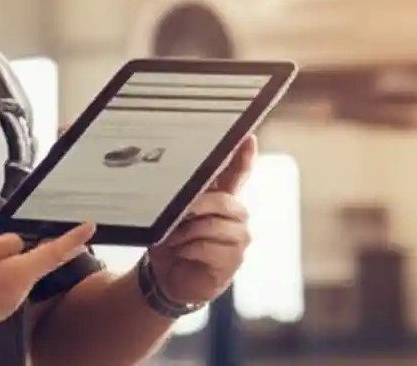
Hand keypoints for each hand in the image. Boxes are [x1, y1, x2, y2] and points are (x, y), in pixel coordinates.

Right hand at [0, 222, 95, 345]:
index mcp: (16, 278)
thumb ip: (3, 244)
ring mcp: (3, 311)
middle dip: (19, 253)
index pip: (53, 254)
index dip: (72, 239)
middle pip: (30, 267)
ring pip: (11, 279)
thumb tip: (19, 244)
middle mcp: (16, 298)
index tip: (88, 227)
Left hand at [147, 134, 255, 304]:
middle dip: (198, 206)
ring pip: (216, 226)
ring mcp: (238, 238)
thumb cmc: (171, 242)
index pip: (238, 172)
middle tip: (178, 214)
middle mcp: (235, 215)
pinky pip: (213, 248)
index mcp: (221, 198)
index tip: (248, 138)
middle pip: (225, 201)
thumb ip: (180, 201)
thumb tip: (182, 194)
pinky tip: (182, 252)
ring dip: (188, 232)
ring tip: (173, 239)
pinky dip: (191, 249)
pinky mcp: (234, 260)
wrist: (168, 277)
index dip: (244, 155)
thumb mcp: (171, 216)